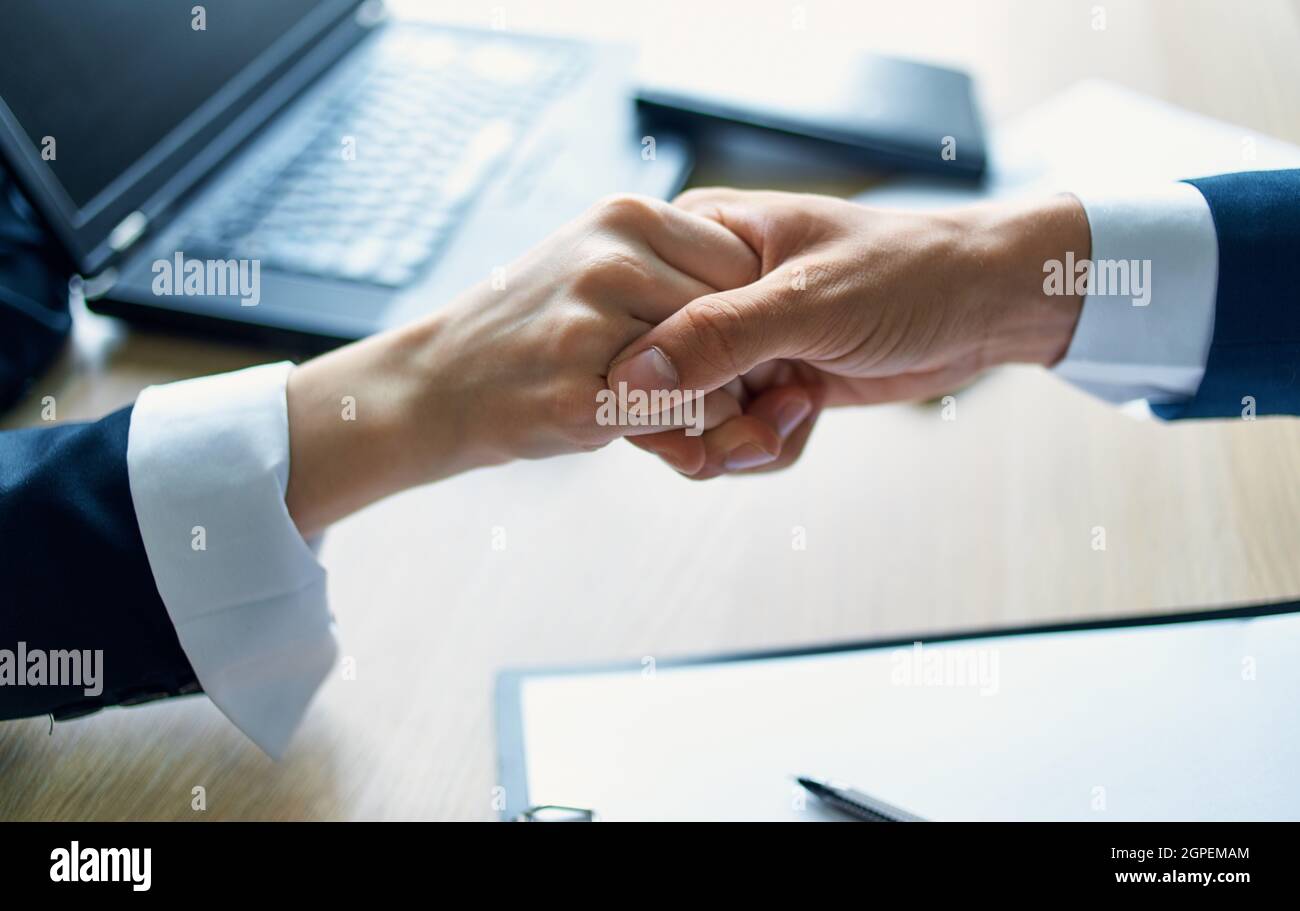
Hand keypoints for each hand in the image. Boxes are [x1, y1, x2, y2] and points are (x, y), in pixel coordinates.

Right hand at [284, 194, 758, 534]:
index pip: (746, 265)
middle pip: (740, 321)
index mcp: (627, 216)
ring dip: (711, 410)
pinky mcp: (582, 395)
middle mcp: (613, 256)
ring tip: (658, 412)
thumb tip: (766, 323)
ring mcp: (592, 324)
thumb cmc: (535, 332)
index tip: (722, 350)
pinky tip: (632, 432)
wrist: (434, 385)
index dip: (746, 318)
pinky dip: (679, 440)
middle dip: (735, 368)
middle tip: (692, 393)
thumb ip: (679, 276)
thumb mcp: (599, 268)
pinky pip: (684, 423)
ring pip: (721, 375)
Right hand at [608, 188, 1090, 477]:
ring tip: (794, 413)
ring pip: (693, 420)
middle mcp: (705, 289)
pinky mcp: (766, 376)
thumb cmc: (908, 273)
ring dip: (741, 439)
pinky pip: (735, 434)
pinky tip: (808, 411)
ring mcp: (736, 337)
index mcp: (696, 238)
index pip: (628, 323)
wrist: (988, 303)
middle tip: (753, 434)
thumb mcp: (806, 302)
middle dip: (704, 425)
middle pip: (653, 383)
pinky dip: (768, 440)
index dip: (646, 386)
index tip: (684, 429)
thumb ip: (715, 338)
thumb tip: (626, 382)